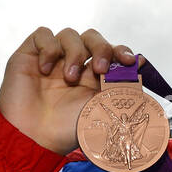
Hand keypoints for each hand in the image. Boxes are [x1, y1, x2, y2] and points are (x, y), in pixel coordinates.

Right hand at [0, 27, 137, 153]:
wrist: (35, 137)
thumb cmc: (68, 128)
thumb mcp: (102, 107)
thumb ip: (120, 86)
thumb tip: (141, 62)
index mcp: (93, 76)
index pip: (110, 51)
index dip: (121, 51)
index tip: (129, 61)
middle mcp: (74, 64)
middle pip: (93, 37)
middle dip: (101, 48)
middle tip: (100, 69)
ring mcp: (53, 59)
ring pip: (70, 34)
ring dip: (75, 53)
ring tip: (69, 78)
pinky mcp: (30, 55)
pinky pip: (43, 34)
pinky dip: (49, 48)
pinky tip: (45, 70)